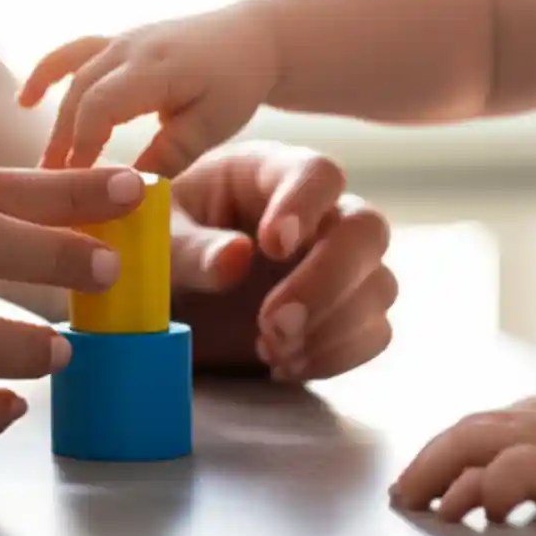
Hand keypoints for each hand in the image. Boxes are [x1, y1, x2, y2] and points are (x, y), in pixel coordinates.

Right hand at [16, 3, 279, 175]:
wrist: (252, 38)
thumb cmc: (236, 85)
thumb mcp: (211, 126)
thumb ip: (170, 154)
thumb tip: (130, 190)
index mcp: (155, 68)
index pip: (99, 107)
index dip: (81, 147)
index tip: (74, 186)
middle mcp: (130, 47)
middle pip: (79, 95)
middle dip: (63, 143)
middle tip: (53, 189)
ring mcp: (120, 40)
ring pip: (71, 77)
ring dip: (54, 120)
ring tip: (44, 163)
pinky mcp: (117, 42)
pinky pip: (73, 53)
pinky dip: (47, 74)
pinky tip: (25, 101)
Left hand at [164, 141, 396, 380]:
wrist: (163, 301)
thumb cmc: (157, 250)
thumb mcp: (156, 244)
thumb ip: (190, 248)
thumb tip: (236, 258)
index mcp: (268, 174)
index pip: (317, 171)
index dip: (307, 204)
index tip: (275, 246)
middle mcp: (318, 214)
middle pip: (366, 229)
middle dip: (329, 279)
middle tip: (272, 322)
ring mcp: (339, 264)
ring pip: (379, 285)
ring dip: (332, 325)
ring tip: (268, 348)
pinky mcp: (343, 313)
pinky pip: (374, 333)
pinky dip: (335, 355)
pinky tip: (282, 363)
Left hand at [391, 392, 535, 522]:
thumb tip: (501, 487)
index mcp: (534, 412)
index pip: (471, 427)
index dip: (436, 453)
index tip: (414, 479)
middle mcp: (531, 417)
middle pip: (458, 433)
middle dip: (423, 464)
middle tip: (400, 495)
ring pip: (470, 443)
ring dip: (436, 473)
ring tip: (418, 503)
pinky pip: (511, 469)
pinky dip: (488, 486)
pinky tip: (480, 509)